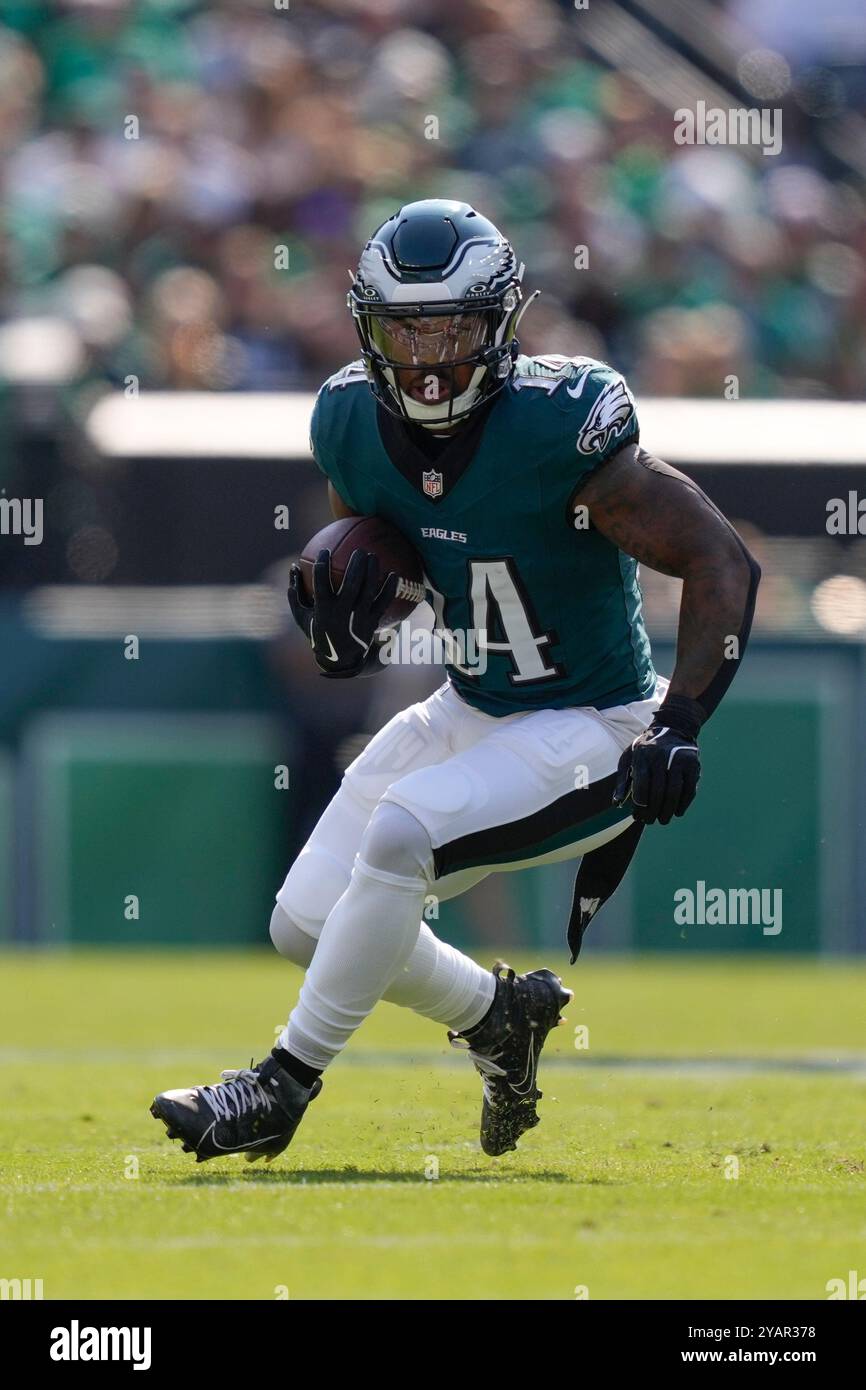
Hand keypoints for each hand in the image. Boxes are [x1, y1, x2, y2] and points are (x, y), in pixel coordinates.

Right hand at [287, 548, 397, 677]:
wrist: (339, 658)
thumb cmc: (317, 631)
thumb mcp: (301, 615)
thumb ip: (295, 591)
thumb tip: (293, 566)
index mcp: (323, 609)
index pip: (320, 581)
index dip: (321, 564)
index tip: (324, 551)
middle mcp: (342, 613)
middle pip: (350, 584)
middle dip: (355, 565)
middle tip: (359, 551)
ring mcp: (359, 618)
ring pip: (368, 591)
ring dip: (372, 572)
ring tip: (373, 556)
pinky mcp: (372, 622)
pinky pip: (383, 602)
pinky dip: (390, 588)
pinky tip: (394, 574)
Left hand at [613, 720, 699, 824]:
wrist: (673, 728)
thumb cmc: (645, 749)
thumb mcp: (628, 758)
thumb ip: (622, 780)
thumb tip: (616, 804)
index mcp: (643, 755)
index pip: (642, 784)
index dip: (640, 803)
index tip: (637, 816)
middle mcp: (661, 757)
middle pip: (658, 791)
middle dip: (653, 811)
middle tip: (650, 822)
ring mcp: (679, 760)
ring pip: (674, 791)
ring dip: (668, 810)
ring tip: (663, 820)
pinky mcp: (693, 764)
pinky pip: (689, 789)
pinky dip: (683, 804)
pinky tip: (677, 812)